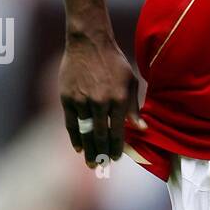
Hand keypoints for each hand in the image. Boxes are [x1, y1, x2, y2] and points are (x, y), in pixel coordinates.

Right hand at [59, 32, 145, 166]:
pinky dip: (74, 136)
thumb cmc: (114, 62)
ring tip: (90, 162)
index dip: (116, 148)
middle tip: (102, 167)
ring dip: (87, 149)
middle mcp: (100, 103)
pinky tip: (77, 147)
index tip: (116, 158)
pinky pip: (71, 123)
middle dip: (101, 154)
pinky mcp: (67, 97)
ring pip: (85, 132)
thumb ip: (134, 107)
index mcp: (119, 100)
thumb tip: (142, 129)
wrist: (89, 43)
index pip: (117, 132)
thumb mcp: (131, 81)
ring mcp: (82, 101)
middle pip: (100, 136)